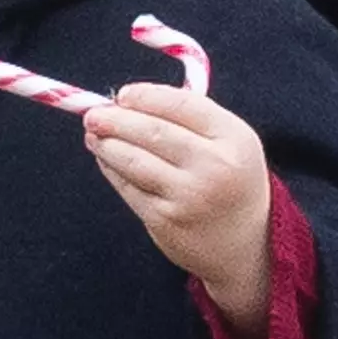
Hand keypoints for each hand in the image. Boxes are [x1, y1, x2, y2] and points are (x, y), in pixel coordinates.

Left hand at [82, 83, 274, 338]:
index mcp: (234, 138)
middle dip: (116, 120)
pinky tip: (105, 159)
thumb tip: (128, 101)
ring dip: (107, 145)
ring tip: (93, 135)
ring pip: (134, 161)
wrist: (245, 243)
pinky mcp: (166, 220)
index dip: (146, 96)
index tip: (123, 95)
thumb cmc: (230, 181)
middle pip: (153, 132)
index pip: (182, 105)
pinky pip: (129, 188)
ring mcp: (188, 196)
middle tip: (92, 114)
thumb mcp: (231, 144)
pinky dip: (112, 170)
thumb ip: (192, 119)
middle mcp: (214, 165)